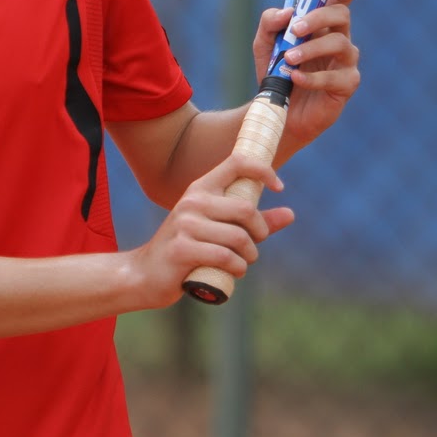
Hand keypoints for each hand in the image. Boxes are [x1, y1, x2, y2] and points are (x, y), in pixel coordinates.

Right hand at [125, 151, 295, 309]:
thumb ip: (254, 222)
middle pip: (246, 209)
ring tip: (242, 263)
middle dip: (260, 232)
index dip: (263, 170)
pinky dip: (238, 269)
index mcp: (200, 188)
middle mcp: (192, 201)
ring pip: (238, 238)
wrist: (145, 274)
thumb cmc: (187, 249)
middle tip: (254, 245)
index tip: (279, 187)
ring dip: (249, 257)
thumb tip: (291, 214)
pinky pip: (226, 257)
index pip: (237, 162)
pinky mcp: (182, 249)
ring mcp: (185, 224)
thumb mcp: (218, 229)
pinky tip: (233, 272)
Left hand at [252, 0, 361, 156]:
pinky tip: (294, 78)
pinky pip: (335, 77)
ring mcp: (346, 62)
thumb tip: (286, 12)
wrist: (278, 109)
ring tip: (288, 59)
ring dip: (312, 49)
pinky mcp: (346, 85)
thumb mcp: (264, 44)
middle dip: (318, 18)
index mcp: (324, 25)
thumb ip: (269, 23)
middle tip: (295, 29)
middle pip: (342, 16)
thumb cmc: (277, 72)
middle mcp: (340, 39)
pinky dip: (312, 77)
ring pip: (340, 44)